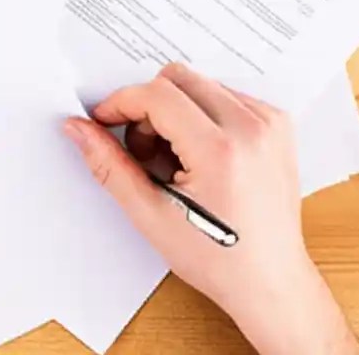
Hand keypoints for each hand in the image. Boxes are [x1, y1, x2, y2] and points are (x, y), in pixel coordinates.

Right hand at [63, 63, 358, 354]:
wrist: (271, 279)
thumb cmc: (218, 259)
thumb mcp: (152, 216)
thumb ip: (110, 166)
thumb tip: (79, 129)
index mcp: (221, 151)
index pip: (158, 94)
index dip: (121, 103)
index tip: (104, 122)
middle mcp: (252, 127)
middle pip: (179, 78)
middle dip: (149, 107)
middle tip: (145, 153)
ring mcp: (270, 123)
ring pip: (201, 84)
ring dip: (177, 111)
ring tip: (176, 162)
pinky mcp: (278, 125)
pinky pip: (227, 95)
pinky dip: (203, 116)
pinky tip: (201, 157)